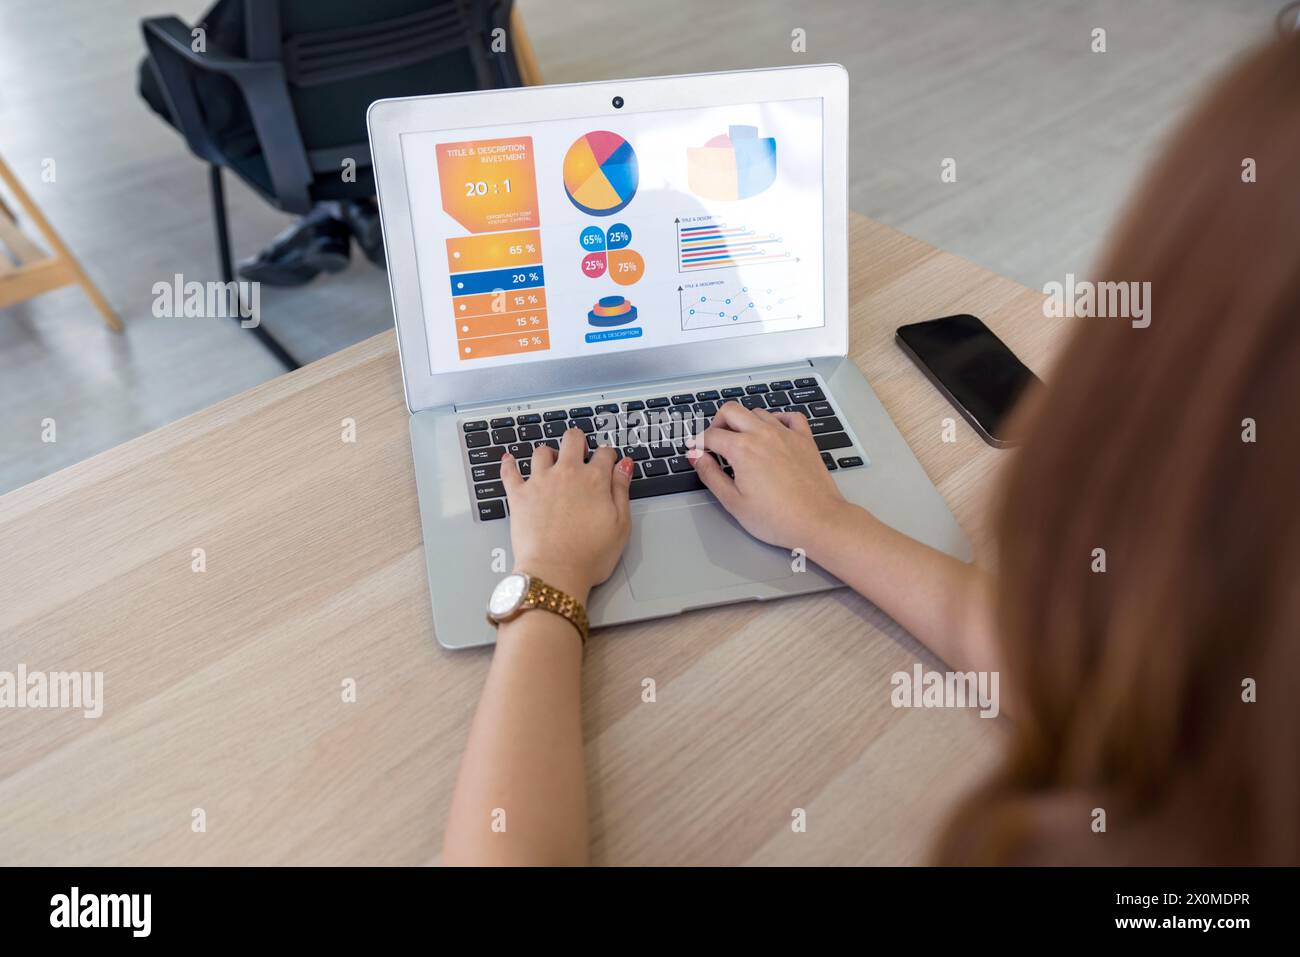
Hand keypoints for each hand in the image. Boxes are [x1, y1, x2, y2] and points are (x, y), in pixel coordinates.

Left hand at [501, 428, 633, 599]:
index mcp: (594, 480)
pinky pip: (510, 472)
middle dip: (578, 442)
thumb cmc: (590, 555)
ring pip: (542, 452)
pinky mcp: (519, 495)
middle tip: (579, 452)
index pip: (604, 453)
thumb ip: (622, 490)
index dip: (608, 456)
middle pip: (572, 440)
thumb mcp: (621, 525)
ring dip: (549, 454)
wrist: (555, 572)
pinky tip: (509, 460)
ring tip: (551, 462)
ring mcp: (540, 482)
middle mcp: (567, 473)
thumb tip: (624, 465)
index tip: (608, 462)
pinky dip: (509, 464)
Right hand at [685, 402, 853, 551]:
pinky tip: (772, 431)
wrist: (818, 522)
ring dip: (744, 421)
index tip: (696, 450)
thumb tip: (697, 457)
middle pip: (731, 411)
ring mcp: (786, 434)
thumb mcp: (734, 502)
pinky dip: (777, 419)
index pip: (711, 435)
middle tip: (715, 440)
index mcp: (742, 449)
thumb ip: (711, 475)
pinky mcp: (804, 439)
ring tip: (742, 441)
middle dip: (717, 422)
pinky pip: (789, 416)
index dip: (698, 443)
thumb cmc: (778, 519)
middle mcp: (763, 434)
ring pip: (757, 412)